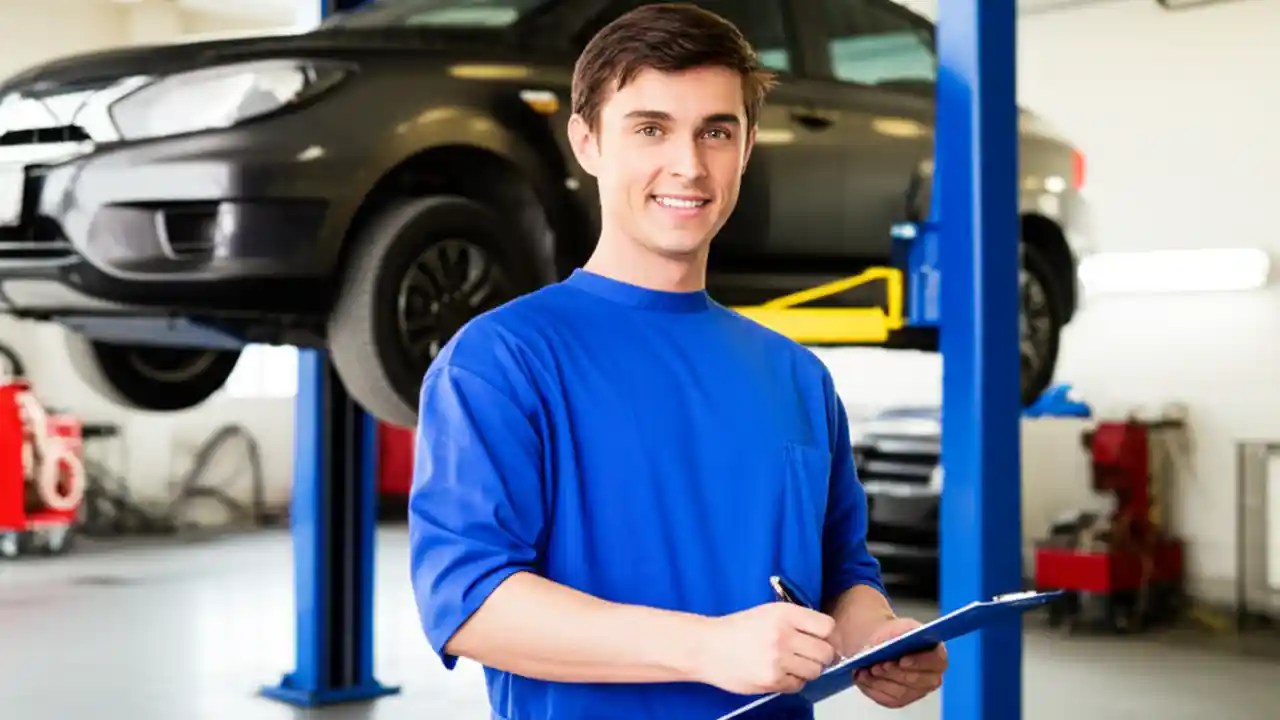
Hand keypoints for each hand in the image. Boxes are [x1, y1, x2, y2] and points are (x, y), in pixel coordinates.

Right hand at [694, 602, 837, 695]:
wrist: (707, 647)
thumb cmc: (737, 629)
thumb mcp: (768, 612)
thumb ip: (797, 621)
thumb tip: (828, 638)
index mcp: (784, 614)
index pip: (827, 627)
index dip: (828, 635)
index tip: (823, 640)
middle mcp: (784, 635)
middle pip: (826, 652)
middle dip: (821, 655)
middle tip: (809, 655)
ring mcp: (778, 660)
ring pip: (815, 670)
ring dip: (807, 669)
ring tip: (791, 664)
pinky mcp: (771, 680)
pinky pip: (798, 684)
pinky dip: (792, 681)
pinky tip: (779, 672)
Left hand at [852, 618, 946, 707]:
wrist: (879, 642)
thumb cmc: (893, 635)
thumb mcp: (897, 627)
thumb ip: (899, 634)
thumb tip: (891, 644)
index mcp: (936, 654)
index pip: (936, 661)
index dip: (920, 662)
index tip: (902, 660)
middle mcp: (931, 677)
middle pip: (916, 680)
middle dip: (894, 673)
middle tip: (878, 665)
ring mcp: (916, 691)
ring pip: (900, 692)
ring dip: (881, 681)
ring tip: (866, 670)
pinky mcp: (899, 700)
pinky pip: (886, 698)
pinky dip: (872, 688)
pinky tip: (862, 677)